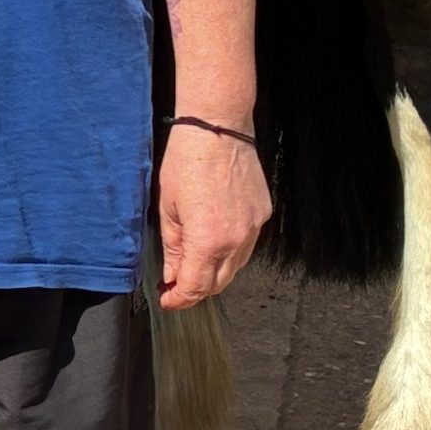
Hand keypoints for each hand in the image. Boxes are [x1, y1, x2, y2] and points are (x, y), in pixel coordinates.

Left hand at [156, 123, 270, 308]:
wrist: (218, 130)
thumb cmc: (187, 162)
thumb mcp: (168, 207)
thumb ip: (172, 247)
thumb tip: (171, 274)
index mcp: (208, 241)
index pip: (195, 287)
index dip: (179, 299)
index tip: (167, 299)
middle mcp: (236, 241)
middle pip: (218, 284)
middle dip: (196, 291)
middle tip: (176, 286)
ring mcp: (254, 229)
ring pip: (235, 268)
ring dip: (214, 273)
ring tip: (192, 265)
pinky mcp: (263, 216)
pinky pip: (247, 246)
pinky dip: (230, 253)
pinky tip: (214, 244)